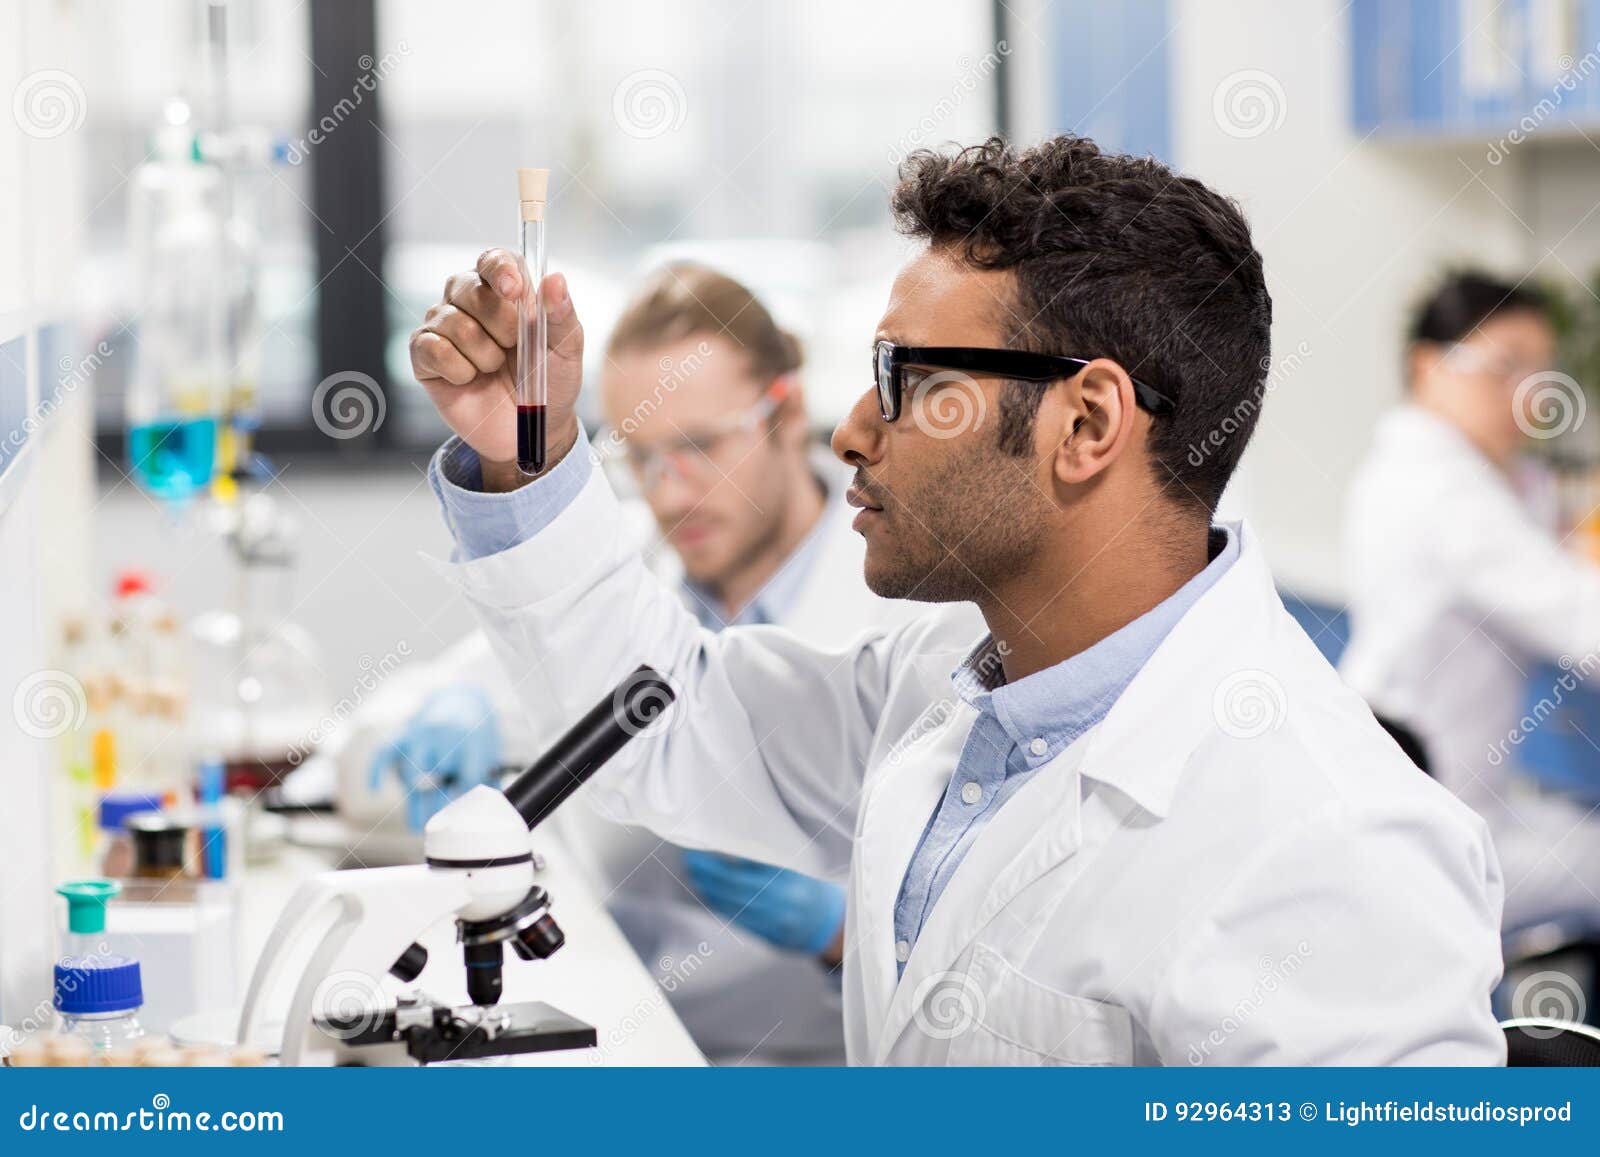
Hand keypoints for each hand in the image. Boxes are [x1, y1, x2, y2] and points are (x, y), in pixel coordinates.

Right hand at [369, 684, 502, 830]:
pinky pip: (384, 753)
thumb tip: (488, 814)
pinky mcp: (403, 734)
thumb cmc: (475, 735)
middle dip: (436, 808)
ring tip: (418, 824)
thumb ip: (487, 783)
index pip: (468, 778)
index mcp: (472, 739)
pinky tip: (375, 789)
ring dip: (415, 800)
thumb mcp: (490, 754)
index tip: (462, 823)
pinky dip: (376, 770)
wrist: (461, 698)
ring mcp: (420, 734)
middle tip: (438, 830)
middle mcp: (443, 735)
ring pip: (411, 773)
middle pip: (437, 779)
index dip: (465, 804)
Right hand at [409, 249, 584, 489]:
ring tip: (495, 369)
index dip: (500, 270)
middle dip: (499, 323)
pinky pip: (433, 349)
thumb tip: (555, 279)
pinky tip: (470, 379)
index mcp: (505, 288)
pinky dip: (460, 370)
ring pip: (454, 323)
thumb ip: (561, 315)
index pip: (493, 260)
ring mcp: (443, 325)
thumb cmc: (550, 382)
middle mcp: (468, 299)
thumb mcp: (566, 350)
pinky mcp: (424, 355)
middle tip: (513, 347)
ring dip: (484, 355)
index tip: (514, 290)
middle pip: (469, 288)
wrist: (531, 430)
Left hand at [682, 850, 845, 955]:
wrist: (827, 926)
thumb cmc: (809, 890)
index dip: (724, 856)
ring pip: (732, 902)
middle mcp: (781, 898)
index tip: (707, 845)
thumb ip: (770, 861)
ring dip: (709, 887)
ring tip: (695, 872)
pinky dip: (719, 904)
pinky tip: (708, 892)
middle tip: (693, 857)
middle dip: (710, 871)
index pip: (751, 863)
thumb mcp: (797, 868)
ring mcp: (773, 919)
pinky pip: (736, 918)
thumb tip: (733, 846)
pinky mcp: (766, 934)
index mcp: (790, 877)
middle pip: (735, 884)